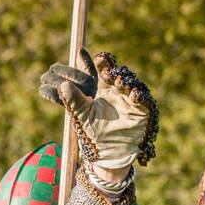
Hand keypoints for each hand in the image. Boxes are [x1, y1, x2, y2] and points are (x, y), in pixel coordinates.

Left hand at [39, 48, 157, 172]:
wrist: (110, 153)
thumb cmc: (95, 133)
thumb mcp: (82, 116)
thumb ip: (73, 101)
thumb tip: (62, 86)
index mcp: (101, 88)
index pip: (97, 70)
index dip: (91, 60)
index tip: (80, 51)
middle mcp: (116, 90)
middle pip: (113, 73)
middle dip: (107, 67)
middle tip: (101, 63)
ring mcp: (130, 98)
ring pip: (128, 83)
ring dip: (123, 81)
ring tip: (115, 80)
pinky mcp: (142, 109)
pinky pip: (142, 100)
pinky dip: (138, 96)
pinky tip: (134, 96)